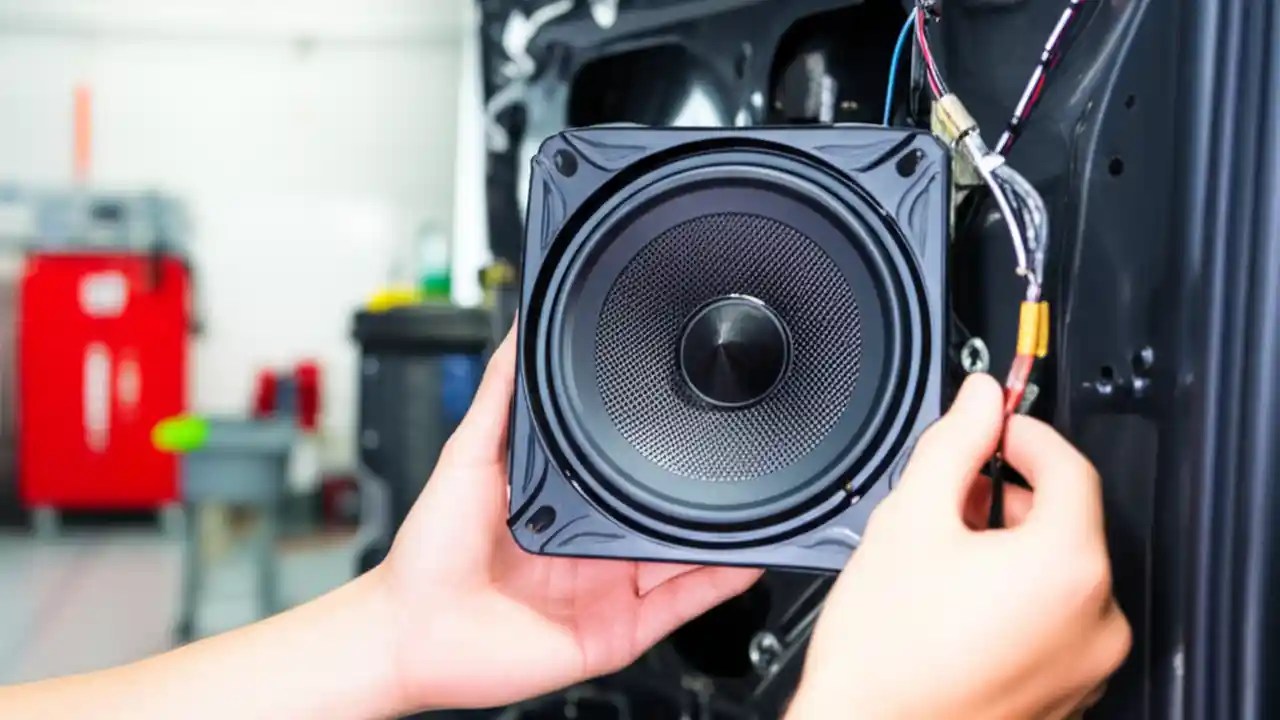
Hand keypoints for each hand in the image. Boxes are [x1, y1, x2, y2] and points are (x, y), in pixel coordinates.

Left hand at [370, 326, 761, 711]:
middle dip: (701, 493)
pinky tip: (743, 556)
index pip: (627, 477)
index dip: (660, 454)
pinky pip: (680, 606)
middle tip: (737, 459)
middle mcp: (595, 550)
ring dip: (722, 535)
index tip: (691, 417)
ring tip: (757, 504)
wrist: (413, 630)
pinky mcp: (618, 631)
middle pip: (664, 518)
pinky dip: (717, 582)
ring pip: (684, 559)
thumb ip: (501, 397)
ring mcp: (609, 590)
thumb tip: (520, 332)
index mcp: (567, 511)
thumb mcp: (468, 456)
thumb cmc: (430, 553)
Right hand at [789, 375, 1130, 718]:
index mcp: (1068, 567)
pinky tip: (960, 606)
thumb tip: (980, 400)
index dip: (1024, 434)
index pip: (1069, 466)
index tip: (992, 429)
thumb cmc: (885, 653)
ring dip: (1011, 549)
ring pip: (1059, 575)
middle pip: (1066, 522)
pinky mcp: (1068, 695)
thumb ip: (954, 443)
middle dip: (1009, 497)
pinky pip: (1055, 624)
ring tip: (945, 560)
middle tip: (951, 499)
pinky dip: (1018, 601)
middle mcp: (1096, 621)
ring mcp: (1086, 666)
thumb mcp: (910, 519)